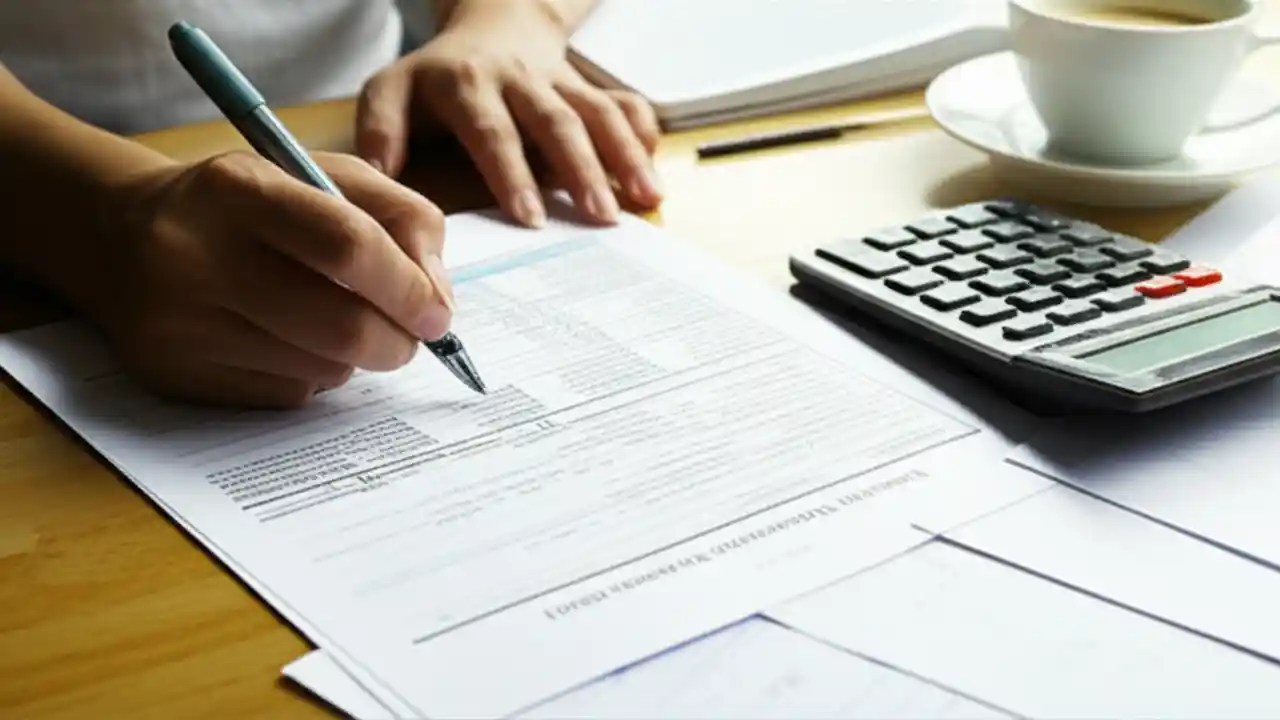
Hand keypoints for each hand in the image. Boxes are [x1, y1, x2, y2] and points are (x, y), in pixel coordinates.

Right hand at [88, 152, 451, 407]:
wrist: (122, 236)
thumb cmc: (252, 205)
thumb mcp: (325, 177)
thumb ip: (403, 219)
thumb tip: (438, 302)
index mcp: (238, 187)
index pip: (348, 245)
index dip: (409, 287)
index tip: (437, 313)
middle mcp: (195, 254)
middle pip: (341, 325)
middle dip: (398, 341)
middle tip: (410, 336)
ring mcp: (178, 323)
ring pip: (321, 369)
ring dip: (355, 357)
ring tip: (334, 322)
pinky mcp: (173, 376)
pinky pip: (286, 396)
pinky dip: (313, 376)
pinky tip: (287, 342)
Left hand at [355, 1, 661, 227]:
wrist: (493, 21)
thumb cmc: (438, 76)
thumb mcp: (392, 89)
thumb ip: (381, 129)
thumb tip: (377, 176)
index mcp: (466, 84)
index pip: (492, 130)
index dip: (512, 173)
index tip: (530, 217)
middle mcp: (519, 80)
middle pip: (555, 123)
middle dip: (580, 170)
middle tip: (598, 216)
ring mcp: (562, 82)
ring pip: (597, 115)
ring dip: (623, 158)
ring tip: (645, 201)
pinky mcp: (591, 87)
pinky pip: (624, 106)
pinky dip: (644, 139)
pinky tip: (655, 180)